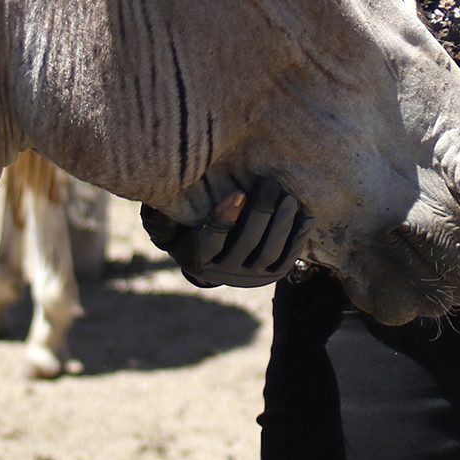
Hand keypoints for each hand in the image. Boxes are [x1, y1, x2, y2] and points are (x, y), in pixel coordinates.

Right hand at [140, 172, 311, 287]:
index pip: (211, 240)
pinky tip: (307, 217)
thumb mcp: (174, 225)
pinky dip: (299, 238)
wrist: (219, 260)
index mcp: (199, 257)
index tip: (236, 193)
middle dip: (260, 212)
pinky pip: (289, 258)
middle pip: (246, 242)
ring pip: (270, 251)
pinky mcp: (273, 275)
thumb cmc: (192, 229)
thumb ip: (164, 215)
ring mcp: (252, 276)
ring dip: (281, 224)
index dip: (224, 219)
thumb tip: (153, 204)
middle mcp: (226, 272)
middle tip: (269, 182)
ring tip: (288, 198)